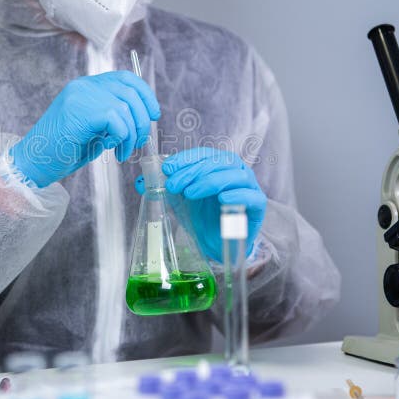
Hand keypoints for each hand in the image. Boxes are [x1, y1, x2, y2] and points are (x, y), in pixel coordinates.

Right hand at [11, 71, 159, 187]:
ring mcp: (80, 96)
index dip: (145, 94)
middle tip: (139, 142)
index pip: (126, 78)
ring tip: (124, 151)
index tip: (154, 114)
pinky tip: (113, 150)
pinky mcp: (80, 112)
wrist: (33, 162)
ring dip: (132, 134)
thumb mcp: (94, 128)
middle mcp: (84, 86)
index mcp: (87, 86)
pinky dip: (122, 138)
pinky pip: (116, 120)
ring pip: (126, 108)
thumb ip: (114, 117)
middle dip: (143, 119)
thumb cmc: (62, 149)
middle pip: (130, 91)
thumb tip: (144, 117)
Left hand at [135, 148, 266, 261]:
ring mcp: (249, 188)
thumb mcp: (179, 201)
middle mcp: (236, 172)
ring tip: (190, 193)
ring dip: (210, 181)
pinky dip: (237, 196)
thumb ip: (163, 189)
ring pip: (235, 175)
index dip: (186, 159)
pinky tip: (221, 200)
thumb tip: (140, 182)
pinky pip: (252, 196)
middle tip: (173, 185)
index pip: (204, 154)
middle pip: (218, 162)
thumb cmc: (201, 217)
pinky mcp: (258, 207)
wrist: (217, 244)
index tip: (167, 168)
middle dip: (193, 171)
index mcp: (218, 166)